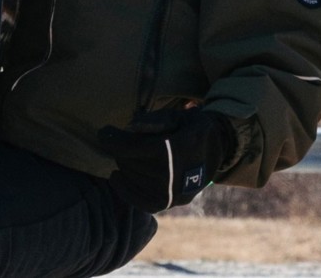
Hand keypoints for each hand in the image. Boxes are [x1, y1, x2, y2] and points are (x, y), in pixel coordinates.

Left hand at [98, 108, 235, 212]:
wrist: (217, 151)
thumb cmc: (191, 129)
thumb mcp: (179, 115)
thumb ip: (155, 120)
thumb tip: (130, 128)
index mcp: (174, 149)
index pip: (131, 147)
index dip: (113, 139)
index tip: (103, 133)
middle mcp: (172, 175)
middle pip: (128, 161)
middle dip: (122, 149)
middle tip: (127, 141)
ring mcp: (170, 193)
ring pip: (129, 177)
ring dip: (125, 164)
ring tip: (130, 155)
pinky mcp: (167, 204)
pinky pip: (136, 199)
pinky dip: (123, 187)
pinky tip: (117, 176)